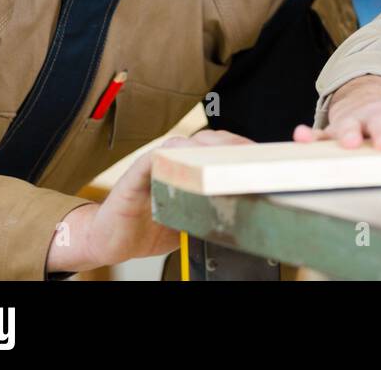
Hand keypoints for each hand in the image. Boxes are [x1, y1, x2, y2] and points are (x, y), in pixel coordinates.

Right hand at [46, 128, 252, 273]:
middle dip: (236, 148)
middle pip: (213, 141)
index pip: (226, 150)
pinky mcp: (137, 174)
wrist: (112, 240)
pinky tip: (187, 161)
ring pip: (189, 144)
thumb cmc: (154, 227)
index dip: (247, 151)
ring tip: (230, 163)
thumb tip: (255, 208)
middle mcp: (179, 160)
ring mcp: (159, 164)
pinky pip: (156, 158)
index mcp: (195, 168)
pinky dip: (172, 156)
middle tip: (255, 163)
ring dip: (211, 149)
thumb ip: (217, 207)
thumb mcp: (194, 219)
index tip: (268, 160)